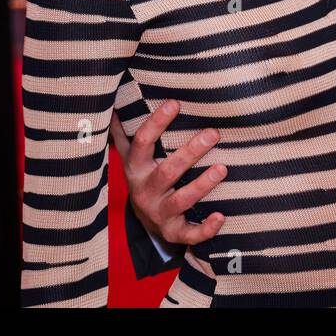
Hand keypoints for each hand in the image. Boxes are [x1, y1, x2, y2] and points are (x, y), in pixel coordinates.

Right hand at [109, 100, 226, 245]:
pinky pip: (189, 234)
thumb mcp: (131, 156)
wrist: (144, 221)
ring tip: (223, 169)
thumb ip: (124, 131)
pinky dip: (205, 229)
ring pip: (181, 201)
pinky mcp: (173, 232)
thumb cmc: (144, 176)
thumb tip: (112, 101)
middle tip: (213, 133)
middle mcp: (145, 191)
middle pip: (167, 171)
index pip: (142, 143)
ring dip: (202, 185)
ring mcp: (159, 214)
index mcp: (135, 169)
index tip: (176, 102)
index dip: (157, 123)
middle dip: (190, 153)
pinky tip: (221, 216)